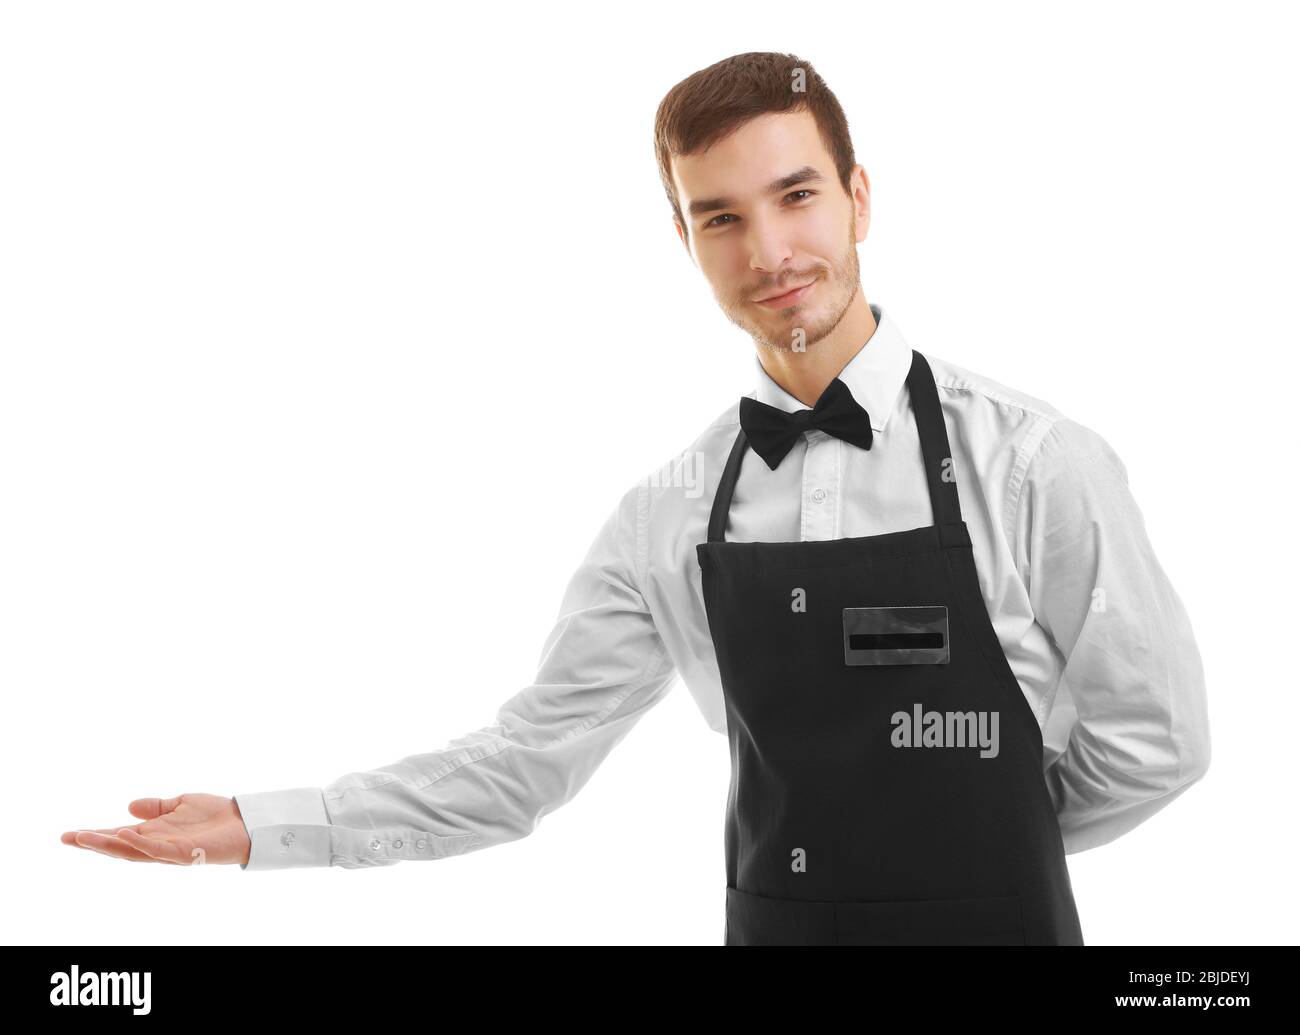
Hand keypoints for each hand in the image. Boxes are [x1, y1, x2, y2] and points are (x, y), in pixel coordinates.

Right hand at [61, 794, 251, 865]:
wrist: (245, 822)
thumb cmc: (215, 816)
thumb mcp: (181, 804)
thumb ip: (157, 807)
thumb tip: (130, 806)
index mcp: (155, 833)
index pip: (119, 835)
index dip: (95, 835)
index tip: (68, 834)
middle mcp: (158, 844)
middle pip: (120, 847)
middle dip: (93, 843)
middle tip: (67, 838)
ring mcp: (170, 850)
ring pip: (133, 851)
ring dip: (108, 844)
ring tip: (85, 837)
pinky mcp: (186, 853)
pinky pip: (158, 851)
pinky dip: (140, 844)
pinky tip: (124, 833)